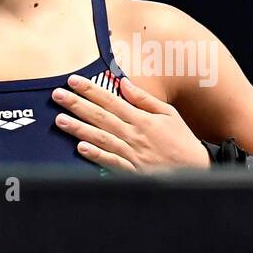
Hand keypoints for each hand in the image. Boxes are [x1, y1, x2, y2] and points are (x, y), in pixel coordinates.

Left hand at [51, 74, 210, 172]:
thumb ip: (145, 100)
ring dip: (79, 129)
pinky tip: (80, 148)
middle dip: (77, 105)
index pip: (111, 100)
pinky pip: (111, 162)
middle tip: (56, 95)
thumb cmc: (182, 141)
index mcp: (142, 119)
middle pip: (101, 117)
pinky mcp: (132, 172)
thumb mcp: (169, 114)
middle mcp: (134, 135)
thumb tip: (125, 83)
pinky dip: (96, 155)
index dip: (91, 90)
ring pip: (101, 138)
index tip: (72, 81)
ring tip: (60, 120)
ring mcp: (132, 154)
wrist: (196, 170)